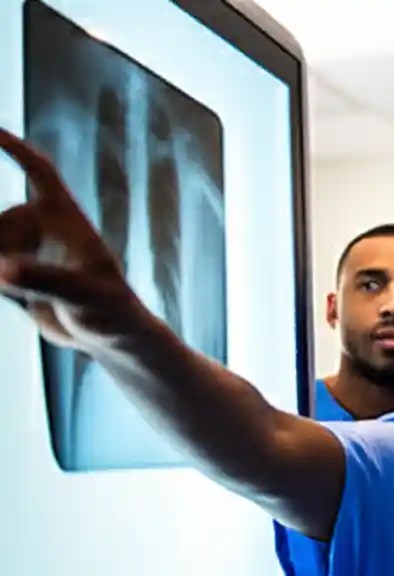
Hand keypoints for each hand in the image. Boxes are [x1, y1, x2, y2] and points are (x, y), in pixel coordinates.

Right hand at [0, 127, 148, 350]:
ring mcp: (28, 250)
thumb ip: (43, 281)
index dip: (14, 148)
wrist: (112, 339)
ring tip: (15, 288)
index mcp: (67, 217)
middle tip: (8, 274)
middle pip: (2, 220)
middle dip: (0, 244)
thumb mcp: (83, 295)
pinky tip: (5, 288)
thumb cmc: (112, 310)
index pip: (39, 170)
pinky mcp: (15, 275)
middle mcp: (44, 227)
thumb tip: (0, 270)